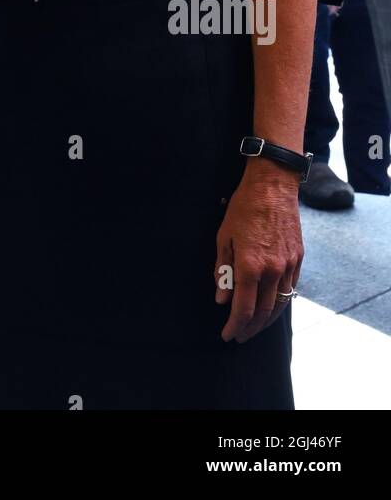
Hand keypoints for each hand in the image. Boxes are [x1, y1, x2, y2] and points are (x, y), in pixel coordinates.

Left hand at [215, 159, 302, 343]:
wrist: (273, 184)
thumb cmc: (243, 206)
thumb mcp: (224, 235)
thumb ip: (222, 269)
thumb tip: (221, 298)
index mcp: (251, 265)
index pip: (244, 308)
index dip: (234, 325)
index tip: (227, 334)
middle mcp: (273, 270)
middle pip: (263, 313)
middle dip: (250, 328)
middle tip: (239, 335)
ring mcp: (289, 266)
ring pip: (280, 305)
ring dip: (266, 321)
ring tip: (254, 328)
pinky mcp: (298, 259)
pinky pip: (290, 290)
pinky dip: (280, 303)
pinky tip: (271, 307)